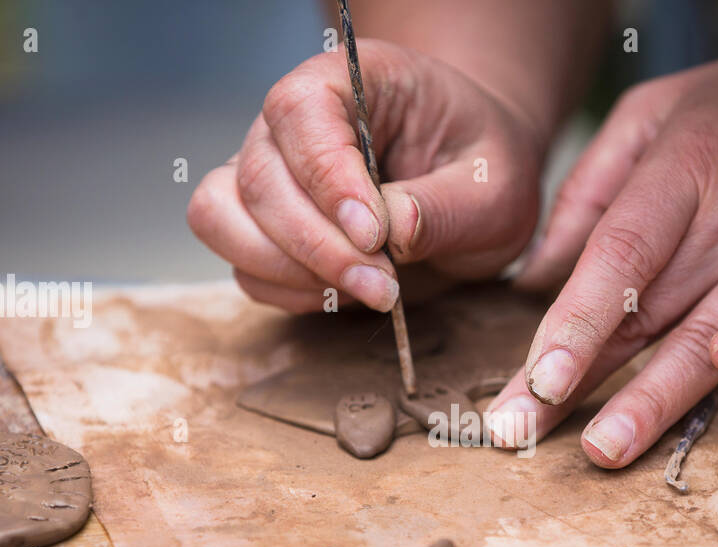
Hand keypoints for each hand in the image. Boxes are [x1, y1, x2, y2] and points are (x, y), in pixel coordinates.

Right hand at [187, 39, 543, 313]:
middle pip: (258, 177)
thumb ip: (446, 205)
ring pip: (224, 219)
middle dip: (317, 246)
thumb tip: (393, 231)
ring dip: (289, 271)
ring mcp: (269, 174)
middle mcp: (292, 122)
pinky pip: (244, 266)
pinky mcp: (263, 228)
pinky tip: (345, 293)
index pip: (301, 112)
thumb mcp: (493, 185)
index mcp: (350, 81)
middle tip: (384, 285)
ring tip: (367, 290)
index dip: (326, 177)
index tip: (373, 234)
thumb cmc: (478, 169)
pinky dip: (288, 291)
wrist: (471, 189)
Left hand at [488, 31, 717, 466]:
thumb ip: (593, 187)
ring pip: (708, 333)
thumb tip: (534, 274)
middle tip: (522, 433)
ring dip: (654, 395)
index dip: (569, 320)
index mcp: (683, 166)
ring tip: (603, 448)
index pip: (613, 254)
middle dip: (579, 378)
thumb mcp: (667, 109)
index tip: (530, 378)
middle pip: (644, 309)